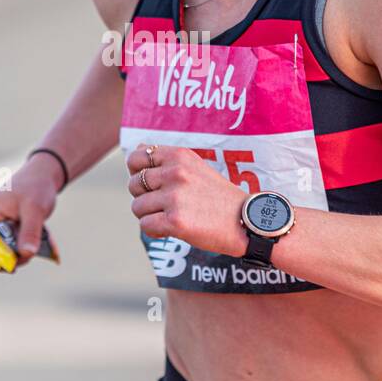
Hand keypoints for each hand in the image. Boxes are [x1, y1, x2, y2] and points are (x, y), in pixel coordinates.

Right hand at [0, 155, 61, 272]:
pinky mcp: (9, 230)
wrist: (42, 175)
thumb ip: (30, 231)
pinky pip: (13, 247)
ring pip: (2, 253)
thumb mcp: (34, 209)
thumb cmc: (35, 187)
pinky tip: (40, 244)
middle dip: (7, 261)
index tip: (12, 263)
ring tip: (35, 250)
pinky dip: (24, 249)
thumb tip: (26, 254)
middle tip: (27, 257)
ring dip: (17, 256)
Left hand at [126, 144, 248, 256]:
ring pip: (137, 207)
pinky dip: (155, 231)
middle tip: (165, 205)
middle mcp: (175, 172)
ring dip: (149, 216)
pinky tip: (172, 229)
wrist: (247, 221)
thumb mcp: (195, 166)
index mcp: (179, 156)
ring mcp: (175, 197)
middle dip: (144, 197)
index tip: (152, 184)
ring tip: (171, 217)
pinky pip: (145, 226)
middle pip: (134, 185)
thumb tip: (138, 149)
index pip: (136, 158)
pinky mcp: (175, 221)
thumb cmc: (219, 197)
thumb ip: (167, 160)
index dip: (137, 174)